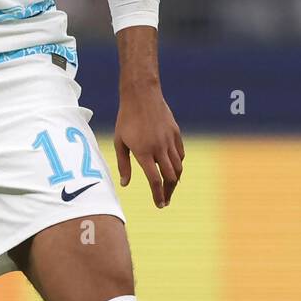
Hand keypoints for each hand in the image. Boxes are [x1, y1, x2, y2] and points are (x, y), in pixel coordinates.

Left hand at [114, 83, 183, 207]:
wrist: (141, 95)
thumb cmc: (126, 119)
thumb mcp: (119, 142)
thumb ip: (123, 164)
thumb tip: (125, 184)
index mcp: (144, 152)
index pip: (155, 181)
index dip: (158, 196)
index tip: (159, 205)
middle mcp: (159, 148)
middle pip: (170, 178)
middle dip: (168, 192)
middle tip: (164, 201)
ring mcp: (169, 140)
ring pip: (178, 167)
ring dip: (174, 180)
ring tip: (169, 188)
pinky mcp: (176, 133)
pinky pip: (180, 153)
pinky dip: (178, 164)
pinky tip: (173, 168)